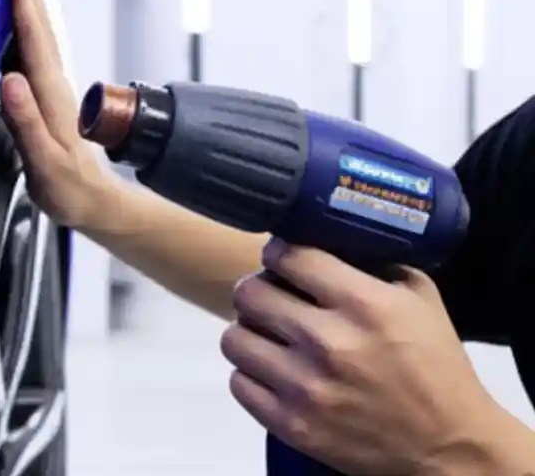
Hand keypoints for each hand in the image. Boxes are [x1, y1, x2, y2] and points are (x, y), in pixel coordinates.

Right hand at [0, 0, 118, 231]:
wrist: (95, 203)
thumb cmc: (69, 188)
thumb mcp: (45, 162)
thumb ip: (26, 123)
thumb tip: (12, 81)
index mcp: (51, 96)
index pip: (35, 40)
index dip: (23, 2)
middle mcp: (55, 87)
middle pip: (41, 28)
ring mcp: (54, 91)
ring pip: (41, 37)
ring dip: (31, 4)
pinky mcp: (49, 99)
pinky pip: (36, 53)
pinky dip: (29, 30)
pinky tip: (22, 25)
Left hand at [221, 238, 517, 474]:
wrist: (448, 446)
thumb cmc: (435, 366)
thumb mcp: (419, 299)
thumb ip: (370, 263)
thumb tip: (322, 237)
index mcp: (364, 305)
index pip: (287, 255)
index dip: (278, 252)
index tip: (281, 259)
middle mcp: (329, 343)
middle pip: (249, 293)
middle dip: (258, 290)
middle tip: (271, 297)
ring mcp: (306, 388)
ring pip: (234, 339)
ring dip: (249, 333)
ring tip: (269, 336)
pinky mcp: (291, 424)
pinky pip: (238, 383)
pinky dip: (251, 374)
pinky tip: (273, 371)